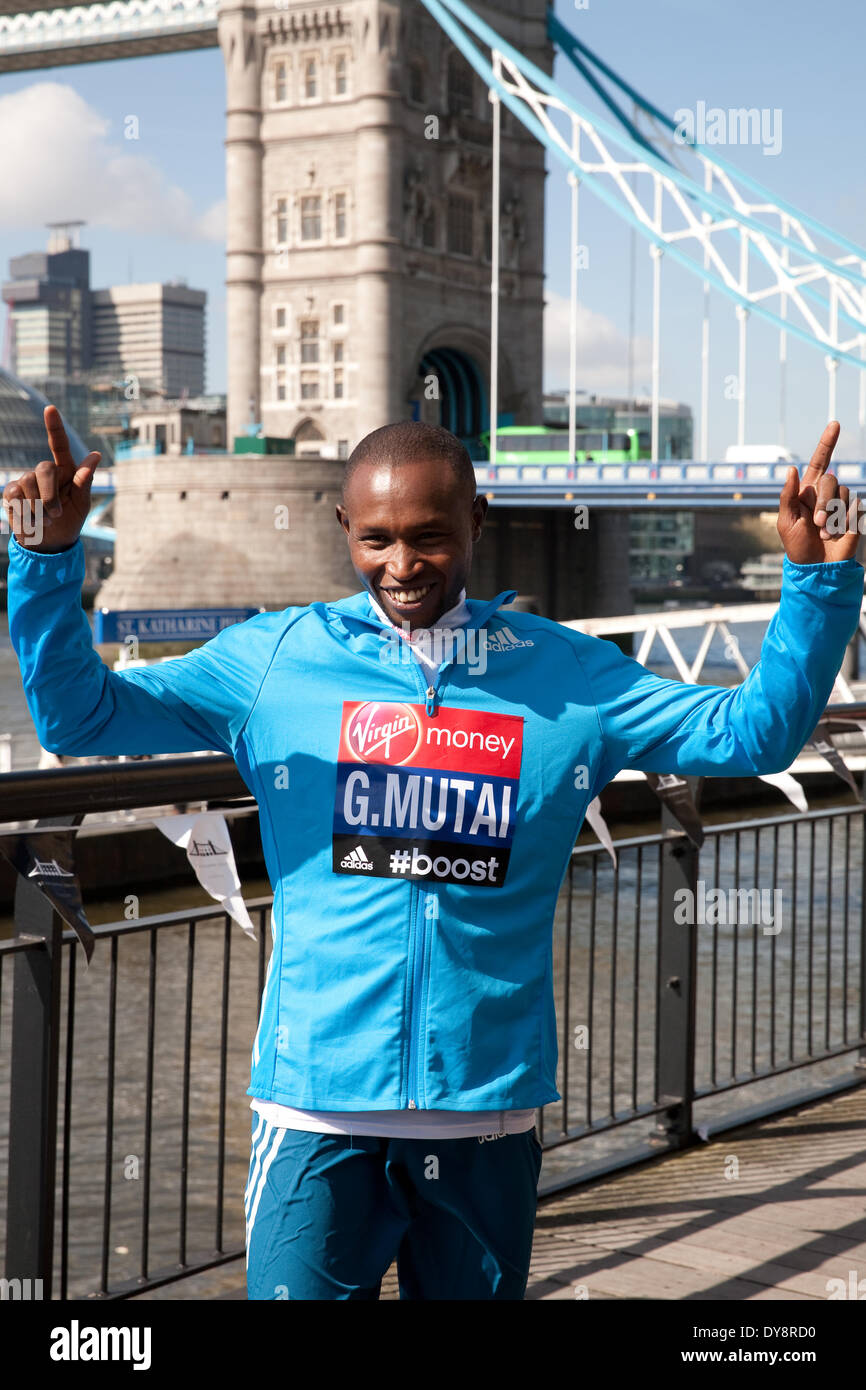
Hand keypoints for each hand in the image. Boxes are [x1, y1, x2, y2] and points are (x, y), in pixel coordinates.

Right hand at [2, 404, 100, 552]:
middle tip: (56, 514)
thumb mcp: (82, 503)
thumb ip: (85, 481)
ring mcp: (27, 481)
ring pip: (28, 482)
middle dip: (50, 495)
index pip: (58, 445)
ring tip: (45, 520)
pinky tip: (31, 519)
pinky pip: (15, 493)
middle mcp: (45, 472)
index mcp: (66, 471)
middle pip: (44, 468)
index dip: (54, 427)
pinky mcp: (12, 493)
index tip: (50, 409)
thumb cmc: (70, 520)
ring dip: (39, 507)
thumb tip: (95, 455)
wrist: (50, 543)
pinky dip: (25, 510)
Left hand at [777, 421, 858, 563]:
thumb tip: (792, 469)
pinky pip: (854, 504)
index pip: (819, 461)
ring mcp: (841, 503)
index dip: (827, 442)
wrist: (816, 567)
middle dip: (823, 501)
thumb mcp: (785, 522)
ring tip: (824, 533)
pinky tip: (837, 534)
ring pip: (843, 491)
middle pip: (830, 478)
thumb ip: (788, 496)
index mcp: (807, 491)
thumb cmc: (797, 546)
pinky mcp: (854, 514)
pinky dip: (844, 519)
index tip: (835, 424)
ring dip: (833, 514)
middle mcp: (826, 493)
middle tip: (816, 523)